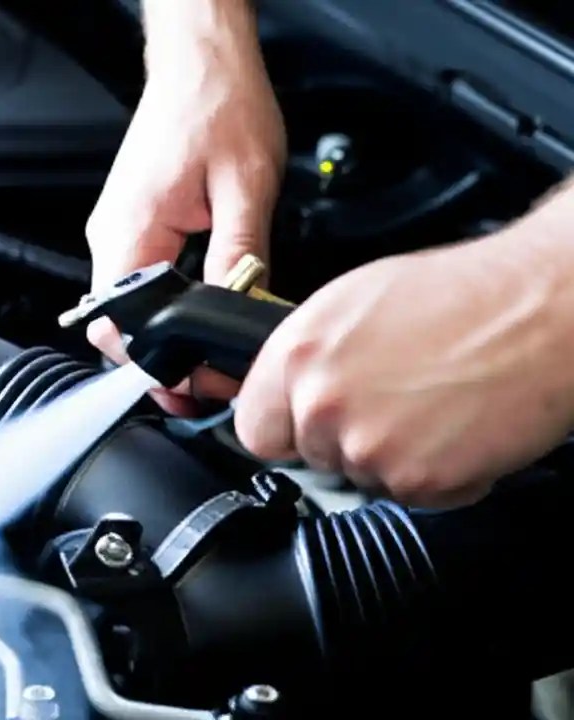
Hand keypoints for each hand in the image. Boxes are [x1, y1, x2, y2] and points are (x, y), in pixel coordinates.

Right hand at [85, 0, 285, 413]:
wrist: (200, 62)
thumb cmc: (217, 105)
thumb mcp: (248, 186)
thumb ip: (240, 257)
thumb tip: (240, 309)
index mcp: (130, 230)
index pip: (122, 327)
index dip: (155, 369)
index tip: (191, 393)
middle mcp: (111, 234)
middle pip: (117, 328)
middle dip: (158, 366)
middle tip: (207, 390)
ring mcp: (117, 230)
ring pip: (127, 309)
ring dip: (162, 338)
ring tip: (208, 356)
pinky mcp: (131, 224)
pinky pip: (138, 282)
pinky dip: (162, 309)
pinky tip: (196, 313)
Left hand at [234, 224, 573, 508]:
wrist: (541, 311)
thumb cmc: (461, 295)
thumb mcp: (353, 304)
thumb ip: (309, 355)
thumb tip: (289, 389)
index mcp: (297, 355)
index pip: (253, 427)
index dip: (285, 427)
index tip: (304, 424)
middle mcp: (322, 404)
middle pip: (312, 456)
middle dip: (346, 439)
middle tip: (395, 401)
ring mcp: (368, 448)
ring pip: (362, 477)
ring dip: (394, 456)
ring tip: (435, 405)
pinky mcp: (418, 480)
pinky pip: (413, 495)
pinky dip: (439, 474)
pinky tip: (460, 428)